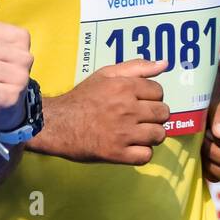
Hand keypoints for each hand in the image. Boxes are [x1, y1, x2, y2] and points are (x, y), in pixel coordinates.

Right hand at [41, 60, 169, 164]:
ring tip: (134, 133)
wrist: (54, 124)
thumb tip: (165, 64)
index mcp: (125, 87)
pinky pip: (146, 155)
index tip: (136, 102)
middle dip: (153, 116)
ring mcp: (123, 133)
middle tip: (136, 118)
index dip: (149, 97)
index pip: (158, 92)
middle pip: (163, 114)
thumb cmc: (81, 99)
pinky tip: (129, 147)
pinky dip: (140, 153)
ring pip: (158, 135)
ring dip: (149, 135)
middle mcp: (127, 109)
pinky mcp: (117, 153)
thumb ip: (136, 67)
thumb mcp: (105, 75)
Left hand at [202, 88, 219, 182]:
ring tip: (202, 146)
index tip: (209, 132)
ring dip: (211, 162)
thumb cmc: (215, 101)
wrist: (207, 106)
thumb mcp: (218, 102)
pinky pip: (215, 177)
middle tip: (203, 139)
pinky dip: (206, 169)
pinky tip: (200, 154)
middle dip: (215, 151)